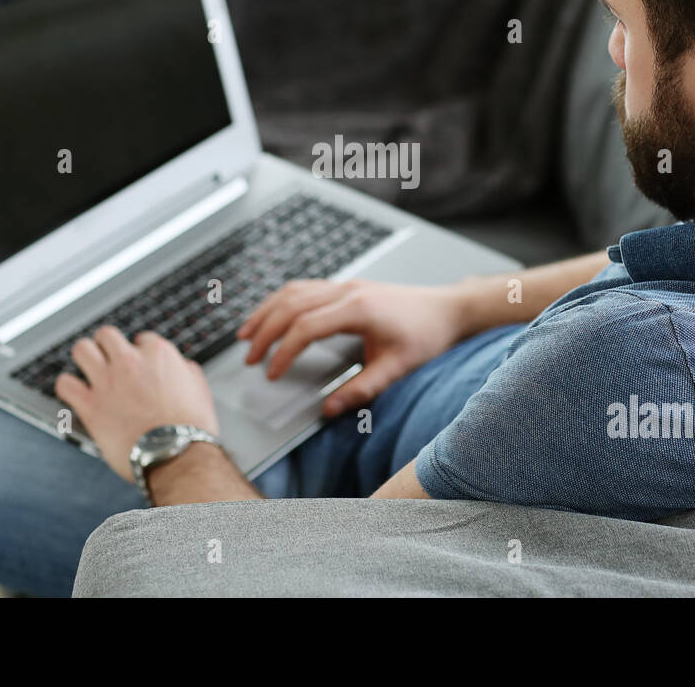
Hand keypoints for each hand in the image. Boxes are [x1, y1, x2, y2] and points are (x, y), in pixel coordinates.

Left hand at [56, 326, 219, 482]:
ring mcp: (107, 381)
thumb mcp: (200, 390)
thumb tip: (183, 368)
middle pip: (106, 335)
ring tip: (87, 368)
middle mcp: (130, 362)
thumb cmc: (191, 428)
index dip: (139, 352)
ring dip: (84, 357)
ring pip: (81, 349)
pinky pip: (65, 384)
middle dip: (107, 346)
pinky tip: (73, 392)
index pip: (141, 339)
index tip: (138, 364)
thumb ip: (187, 372)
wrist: (177, 454)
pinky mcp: (90, 405)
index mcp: (158, 354)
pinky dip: (67, 386)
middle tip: (109, 359)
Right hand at [237, 279, 467, 417]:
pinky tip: (273, 316)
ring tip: (247, 334)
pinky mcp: (348, 286)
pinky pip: (305, 288)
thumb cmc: (427, 335)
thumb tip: (329, 409)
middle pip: (291, 305)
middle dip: (265, 331)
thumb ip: (362, 389)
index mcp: (358, 309)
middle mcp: (347, 291)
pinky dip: (282, 302)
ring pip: (294, 291)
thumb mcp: (398, 369)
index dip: (284, 352)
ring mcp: (346, 285)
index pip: (306, 327)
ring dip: (267, 312)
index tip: (272, 374)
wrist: (448, 309)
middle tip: (250, 358)